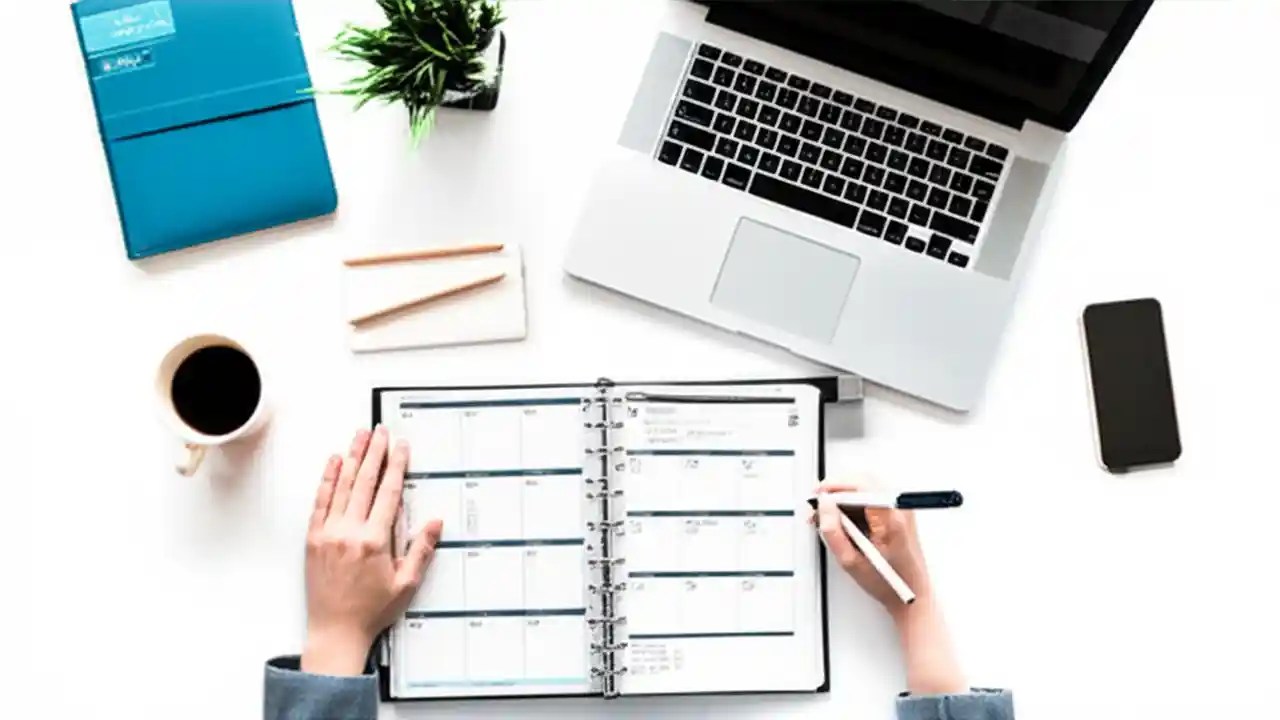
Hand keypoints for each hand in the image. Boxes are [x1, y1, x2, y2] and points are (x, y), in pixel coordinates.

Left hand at [301, 426, 442, 675]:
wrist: (335, 631)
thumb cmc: (371, 610)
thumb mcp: (406, 583)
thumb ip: (421, 549)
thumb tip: (436, 522)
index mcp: (374, 541)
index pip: (387, 493)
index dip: (396, 466)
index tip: (400, 448)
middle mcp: (349, 532)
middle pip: (364, 482)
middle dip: (374, 453)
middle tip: (380, 431)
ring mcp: (328, 533)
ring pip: (341, 486)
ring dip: (351, 457)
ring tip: (359, 436)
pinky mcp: (312, 539)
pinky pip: (320, 502)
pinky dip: (327, 479)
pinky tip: (333, 462)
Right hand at [815, 479, 965, 694]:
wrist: (912, 595)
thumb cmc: (888, 583)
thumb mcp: (850, 562)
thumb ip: (833, 531)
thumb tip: (823, 505)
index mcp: (890, 518)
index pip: (859, 485)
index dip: (834, 487)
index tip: (817, 497)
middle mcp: (899, 509)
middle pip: (863, 481)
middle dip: (836, 490)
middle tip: (818, 505)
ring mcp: (901, 510)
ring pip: (866, 487)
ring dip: (844, 497)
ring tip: (827, 516)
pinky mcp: (898, 513)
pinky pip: (872, 497)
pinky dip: (853, 504)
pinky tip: (843, 520)